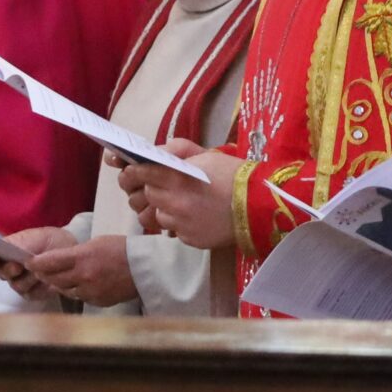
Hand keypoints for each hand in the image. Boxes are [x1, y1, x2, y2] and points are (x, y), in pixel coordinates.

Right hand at [0, 225, 77, 302]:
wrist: (68, 251)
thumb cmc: (49, 241)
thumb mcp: (35, 237)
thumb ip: (19, 244)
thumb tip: (8, 252)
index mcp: (5, 252)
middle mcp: (9, 269)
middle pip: (1, 273)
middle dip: (10, 270)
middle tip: (18, 266)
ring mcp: (19, 282)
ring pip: (17, 285)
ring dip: (29, 277)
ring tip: (42, 270)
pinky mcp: (32, 294)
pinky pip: (30, 294)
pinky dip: (40, 286)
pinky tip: (48, 280)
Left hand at [33, 236, 136, 307]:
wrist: (143, 268)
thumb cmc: (121, 250)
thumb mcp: (96, 243)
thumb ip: (76, 253)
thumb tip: (59, 260)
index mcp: (83, 257)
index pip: (50, 261)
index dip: (36, 263)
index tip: (29, 262)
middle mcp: (84, 276)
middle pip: (53, 279)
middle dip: (44, 274)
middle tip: (38, 271)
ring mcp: (90, 291)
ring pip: (64, 290)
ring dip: (57, 284)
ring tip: (54, 278)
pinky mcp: (96, 301)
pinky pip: (78, 297)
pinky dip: (74, 291)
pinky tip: (75, 285)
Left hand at [124, 140, 241, 249]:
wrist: (260, 204)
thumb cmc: (234, 174)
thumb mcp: (206, 155)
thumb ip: (176, 151)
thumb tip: (154, 154)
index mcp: (177, 177)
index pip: (141, 173)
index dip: (132, 171)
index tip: (131, 169)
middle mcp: (174, 203)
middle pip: (144, 196)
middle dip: (147, 189)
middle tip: (155, 184)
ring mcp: (181, 225)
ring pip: (155, 216)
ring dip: (160, 208)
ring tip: (175, 202)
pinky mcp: (190, 240)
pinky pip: (172, 231)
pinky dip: (177, 223)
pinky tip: (191, 215)